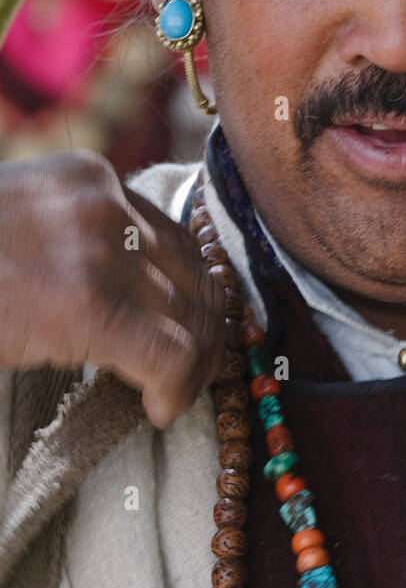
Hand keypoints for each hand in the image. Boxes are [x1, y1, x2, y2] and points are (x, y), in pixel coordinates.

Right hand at [0, 150, 224, 428]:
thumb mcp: (19, 222)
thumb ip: (71, 237)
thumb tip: (129, 298)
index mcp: (89, 176)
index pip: (175, 235)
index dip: (191, 292)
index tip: (187, 333)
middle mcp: (105, 202)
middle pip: (193, 272)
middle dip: (203, 330)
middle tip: (191, 377)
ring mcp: (98, 249)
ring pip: (191, 313)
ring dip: (194, 365)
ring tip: (173, 398)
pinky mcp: (87, 305)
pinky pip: (168, 353)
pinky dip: (177, 389)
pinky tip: (157, 411)